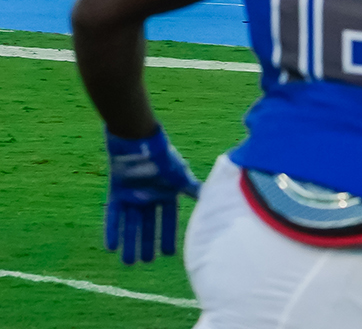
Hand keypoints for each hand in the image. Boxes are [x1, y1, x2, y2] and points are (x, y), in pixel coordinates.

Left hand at [104, 126, 199, 263]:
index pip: (168, 220)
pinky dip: (112, 230)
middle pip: (148, 225)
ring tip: (128, 263)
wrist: (136, 138)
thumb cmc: (162, 155)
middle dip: (147, 244)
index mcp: (166, 193)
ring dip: (129, 242)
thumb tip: (210, 197)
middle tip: (145, 263)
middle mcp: (149, 197)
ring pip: (131, 224)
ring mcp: (132, 195)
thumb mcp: (178, 175)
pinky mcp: (116, 193)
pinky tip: (110, 247)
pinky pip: (113, 215)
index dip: (167, 236)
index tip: (168, 255)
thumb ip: (191, 189)